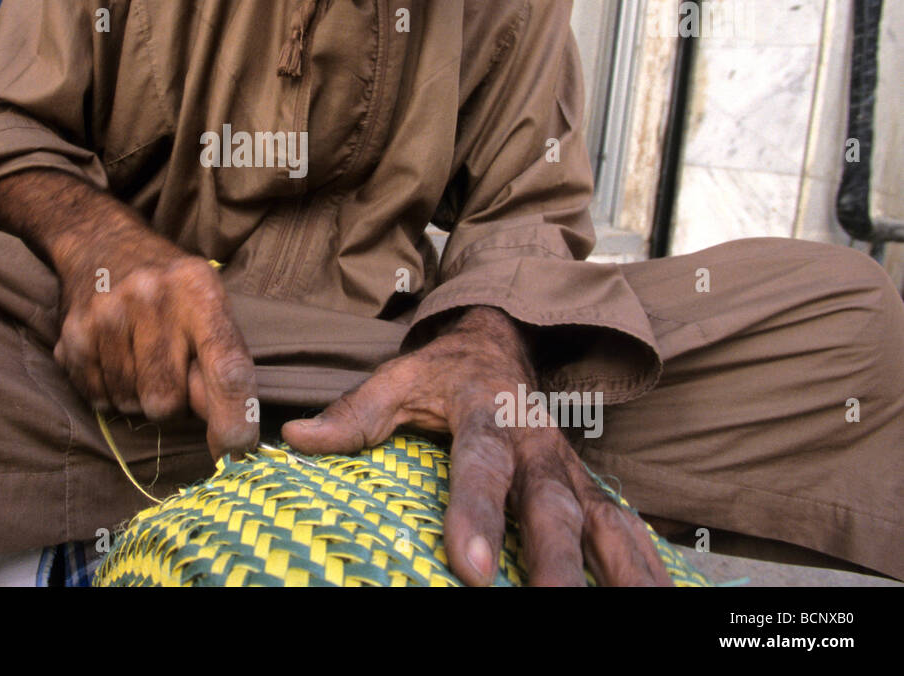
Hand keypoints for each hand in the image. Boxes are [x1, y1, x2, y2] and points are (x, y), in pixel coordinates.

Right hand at [54, 244, 259, 461]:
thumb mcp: (207, 303)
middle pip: (166, 401)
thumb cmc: (169, 286)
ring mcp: (106, 316)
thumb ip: (221, 361)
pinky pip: (99, 399)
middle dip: (172, 403)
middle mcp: (152, 299)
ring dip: (139, 395)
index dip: (234, 419)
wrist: (100, 242)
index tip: (237, 452)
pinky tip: (114, 356)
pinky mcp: (72, 335)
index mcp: (199, 291)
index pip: (226, 368)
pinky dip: (110, 391)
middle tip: (169, 369)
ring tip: (139, 355)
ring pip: (132, 405)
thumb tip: (233, 434)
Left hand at [281, 307, 670, 586]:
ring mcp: (569, 470)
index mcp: (486, 415)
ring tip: (639, 614)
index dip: (475, 515)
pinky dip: (648, 568)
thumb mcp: (395, 380)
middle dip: (554, 561)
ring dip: (621, 573)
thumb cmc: (441, 372)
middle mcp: (536, 446)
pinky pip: (626, 530)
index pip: (480, 467)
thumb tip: (294, 438)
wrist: (499, 340)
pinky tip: (660, 601)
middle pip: (549, 506)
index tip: (471, 568)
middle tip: (551, 606)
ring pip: (604, 522)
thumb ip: (353, 414)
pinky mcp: (589, 490)